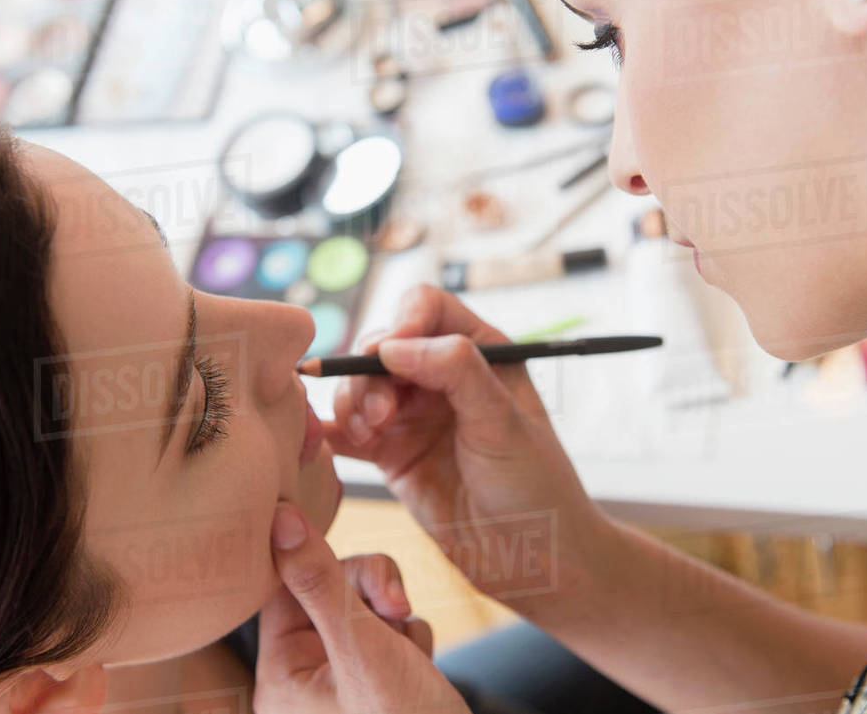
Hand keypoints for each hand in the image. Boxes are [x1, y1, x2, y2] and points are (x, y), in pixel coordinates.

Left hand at [253, 502, 468, 713]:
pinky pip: (391, 632)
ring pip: (365, 606)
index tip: (336, 539)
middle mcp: (307, 681)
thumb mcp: (360, 647)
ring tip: (411, 649)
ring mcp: (345, 682)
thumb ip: (320, 581)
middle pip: (330, 590)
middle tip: (395, 606)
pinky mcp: (380, 683)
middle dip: (370, 590)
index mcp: (282, 678)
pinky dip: (412, 640)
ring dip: (397, 616)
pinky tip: (421, 667)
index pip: (283, 589)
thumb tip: (279, 520)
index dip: (312, 559)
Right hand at [327, 284, 607, 604]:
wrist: (532, 558)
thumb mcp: (503, 421)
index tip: (386, 355)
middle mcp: (442, 376)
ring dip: (351, 404)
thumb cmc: (536, 486)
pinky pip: (348, 432)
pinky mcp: (391, 454)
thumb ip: (455, 371)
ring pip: (359, 386)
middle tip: (380, 418)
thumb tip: (395, 344)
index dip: (401, 323)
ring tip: (369, 436)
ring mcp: (414, 414)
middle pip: (382, 346)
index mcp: (481, 351)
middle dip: (369, 374)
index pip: (427, 309)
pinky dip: (332, 434)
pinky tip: (330, 444)